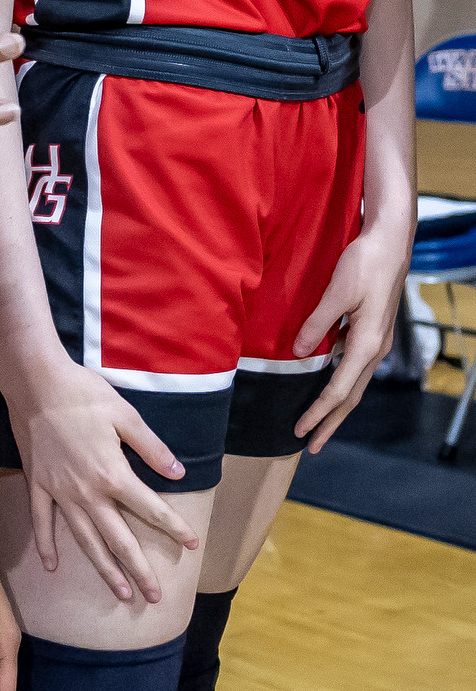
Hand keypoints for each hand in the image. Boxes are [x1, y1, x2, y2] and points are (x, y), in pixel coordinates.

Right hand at [6, 353, 198, 603]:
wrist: (36, 384)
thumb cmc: (84, 395)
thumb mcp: (126, 415)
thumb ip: (152, 448)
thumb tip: (179, 473)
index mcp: (113, 474)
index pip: (150, 509)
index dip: (173, 527)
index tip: (192, 544)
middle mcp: (88, 492)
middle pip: (118, 539)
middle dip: (139, 570)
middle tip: (154, 597)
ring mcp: (60, 493)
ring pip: (85, 540)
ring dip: (104, 569)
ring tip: (119, 593)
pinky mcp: (38, 486)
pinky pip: (43, 522)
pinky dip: (46, 546)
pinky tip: (52, 566)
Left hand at [292, 222, 410, 452]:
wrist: (391, 244)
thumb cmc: (365, 263)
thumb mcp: (336, 292)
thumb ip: (317, 324)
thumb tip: (299, 354)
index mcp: (367, 344)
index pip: (339, 390)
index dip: (318, 412)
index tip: (301, 431)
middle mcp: (375, 349)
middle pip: (351, 397)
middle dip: (330, 422)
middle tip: (311, 445)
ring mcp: (377, 342)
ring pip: (354, 383)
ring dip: (336, 406)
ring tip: (318, 423)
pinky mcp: (372, 333)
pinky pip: (354, 367)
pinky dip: (340, 383)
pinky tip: (325, 386)